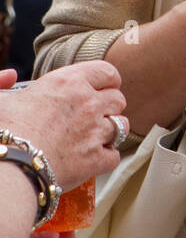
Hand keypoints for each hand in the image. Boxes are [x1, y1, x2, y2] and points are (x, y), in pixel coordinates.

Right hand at [0, 62, 127, 190]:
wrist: (9, 166)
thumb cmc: (3, 132)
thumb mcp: (0, 101)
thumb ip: (2, 83)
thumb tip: (10, 75)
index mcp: (68, 82)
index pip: (107, 72)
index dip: (108, 80)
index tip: (104, 87)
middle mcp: (87, 103)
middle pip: (118, 99)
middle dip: (110, 107)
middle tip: (97, 115)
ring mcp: (95, 131)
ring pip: (121, 126)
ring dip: (111, 132)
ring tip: (96, 137)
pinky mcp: (96, 158)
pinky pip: (114, 156)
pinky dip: (105, 159)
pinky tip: (92, 160)